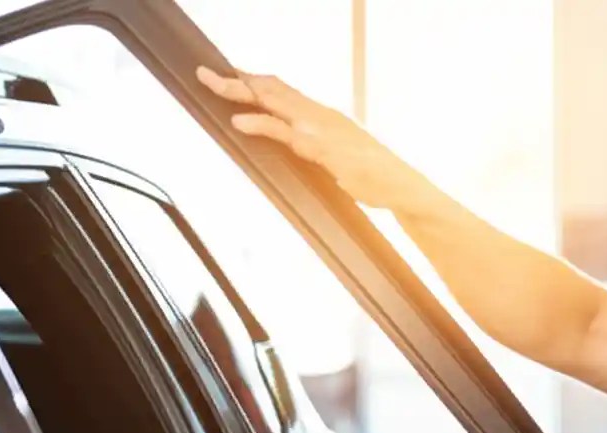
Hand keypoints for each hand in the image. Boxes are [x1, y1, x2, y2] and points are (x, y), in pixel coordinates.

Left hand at [195, 66, 446, 215]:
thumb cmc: (374, 175)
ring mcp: (321, 128)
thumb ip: (319, 147)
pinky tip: (239, 120)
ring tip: (211, 82)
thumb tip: (300, 147)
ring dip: (240, 91)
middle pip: (272, 88)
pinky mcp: (323, 148)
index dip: (254, 81)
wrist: (402, 187)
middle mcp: (320, 114)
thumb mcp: (341, 156)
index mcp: (323, 114)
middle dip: (236, 80)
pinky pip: (285, 132)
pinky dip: (260, 122)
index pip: (282, 90)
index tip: (228, 75)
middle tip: (204, 73)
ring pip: (274, 100)